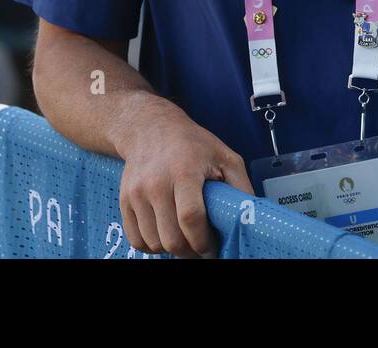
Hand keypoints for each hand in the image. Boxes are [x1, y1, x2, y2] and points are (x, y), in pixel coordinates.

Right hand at [118, 101, 253, 256]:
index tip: (212, 248)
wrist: (150, 128)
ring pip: (153, 243)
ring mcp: (136, 194)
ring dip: (172, 249)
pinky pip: (136, 239)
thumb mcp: (225, 156)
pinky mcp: (125, 201)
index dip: (203, 241)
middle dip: (190, 250)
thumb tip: (252, 216)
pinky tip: (166, 234)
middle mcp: (156, 184)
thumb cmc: (191, 142)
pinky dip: (152, 245)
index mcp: (184, 172)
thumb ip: (241, 186)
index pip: (191, 218)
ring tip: (185, 239)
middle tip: (202, 247)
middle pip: (171, 237)